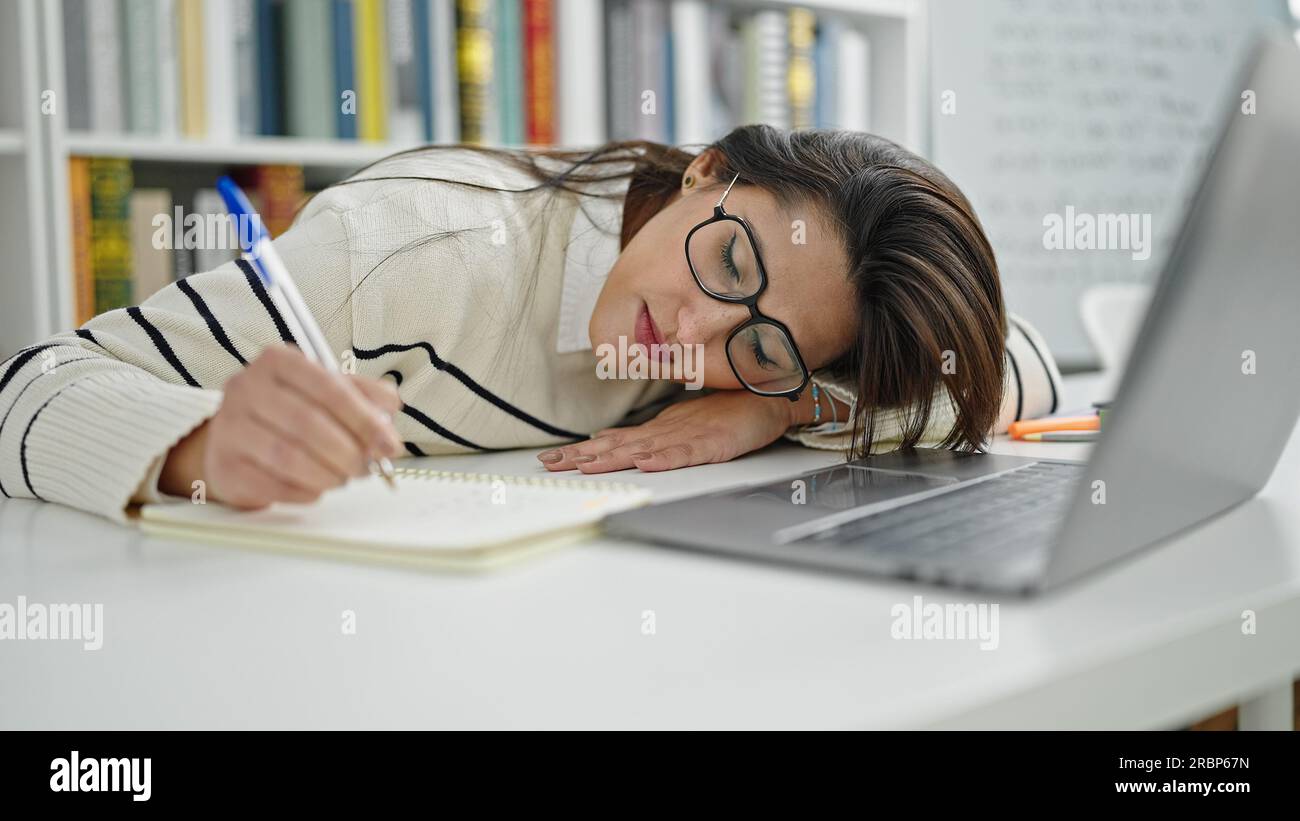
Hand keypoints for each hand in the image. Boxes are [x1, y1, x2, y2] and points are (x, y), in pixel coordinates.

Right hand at [160, 345, 403, 507]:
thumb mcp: (328, 391)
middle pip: (308, 424)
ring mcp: (229, 427)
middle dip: (348, 452)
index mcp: (278, 361)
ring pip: (288, 457)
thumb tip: (390, 412)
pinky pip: (273, 485)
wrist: (234, 441)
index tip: (389, 444)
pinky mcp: (224, 466)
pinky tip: (316, 488)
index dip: (364, 420)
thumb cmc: (289, 413)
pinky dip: (305, 491)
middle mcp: (246, 388)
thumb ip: (365, 397)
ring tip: (343, 478)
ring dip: (328, 474)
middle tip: (368, 468)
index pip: (328, 388)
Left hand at [537, 389, 798, 473]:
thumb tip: (615, 443)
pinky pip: (686, 452)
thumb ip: (651, 437)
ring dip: (614, 457)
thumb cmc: (727, 413)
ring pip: (644, 449)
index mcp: (658, 430)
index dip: (582, 451)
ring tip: (586, 465)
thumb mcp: (682, 428)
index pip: (612, 442)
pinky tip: (648, 463)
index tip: (553, 459)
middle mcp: (666, 432)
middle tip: (552, 464)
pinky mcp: (713, 443)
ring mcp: (688, 436)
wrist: (766, 399)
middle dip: (583, 455)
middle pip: (618, 445)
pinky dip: (665, 458)